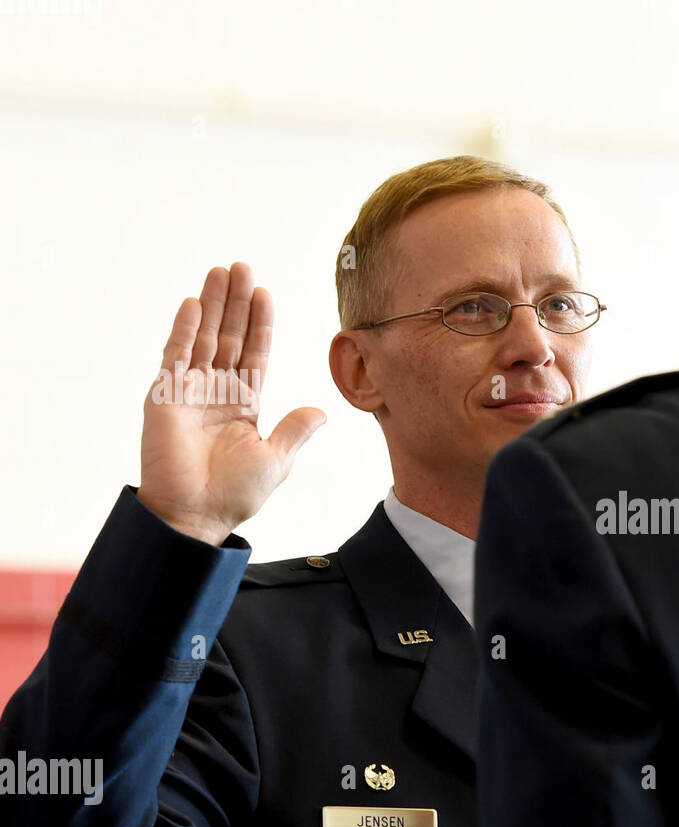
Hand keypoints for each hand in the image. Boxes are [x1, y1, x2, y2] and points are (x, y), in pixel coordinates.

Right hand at [139, 263, 325, 544]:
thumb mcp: (276, 459)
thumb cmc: (235, 493)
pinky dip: (183, 330)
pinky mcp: (164, 398)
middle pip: (228, 337)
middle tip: (242, 266)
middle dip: (235, 303)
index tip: (265, 293)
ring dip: (211, 305)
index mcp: (244, 404)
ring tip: (220, 271)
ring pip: (203, 338)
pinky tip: (192, 303)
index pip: (254, 354)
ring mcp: (189, 392)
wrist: (197, 514)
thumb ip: (295, 430)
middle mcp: (216, 392)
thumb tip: (321, 411)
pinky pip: (175, 357)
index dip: (259, 324)